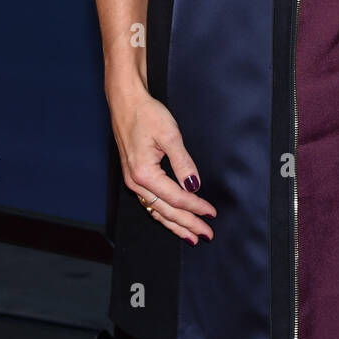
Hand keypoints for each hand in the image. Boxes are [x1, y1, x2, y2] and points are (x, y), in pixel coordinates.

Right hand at [109, 85, 215, 245]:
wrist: (126, 103)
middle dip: (187, 224)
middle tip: (206, 235)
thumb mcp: (170, 136)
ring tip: (190, 236)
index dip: (196, 207)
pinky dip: (164, 214)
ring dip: (175, 224)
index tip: (211, 214)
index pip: (176, 198)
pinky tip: (172, 219)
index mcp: (144, 174)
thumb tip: (194, 186)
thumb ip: (183, 163)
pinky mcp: (134, 177)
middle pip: (165, 211)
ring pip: (156, 211)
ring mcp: (133, 182)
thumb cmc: (146, 115)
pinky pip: (150, 203)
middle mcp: (135, 183)